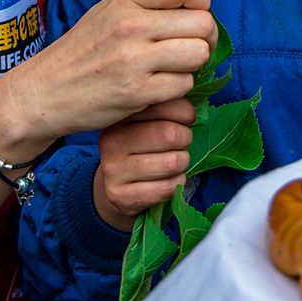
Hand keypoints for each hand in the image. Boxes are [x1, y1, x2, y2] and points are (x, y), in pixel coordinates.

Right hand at [0, 0, 215, 160]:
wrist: (45, 91)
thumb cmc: (82, 51)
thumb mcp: (108, 12)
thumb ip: (146, 3)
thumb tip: (194, 2)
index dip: (201, 1)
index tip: (194, 14)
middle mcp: (130, 25)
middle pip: (202, 23)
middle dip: (204, 38)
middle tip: (190, 48)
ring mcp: (134, 59)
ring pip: (199, 53)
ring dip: (193, 64)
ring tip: (174, 68)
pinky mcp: (137, 92)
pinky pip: (184, 85)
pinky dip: (178, 88)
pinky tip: (159, 87)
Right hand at [92, 99, 194, 228]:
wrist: (118, 189)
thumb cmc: (142, 150)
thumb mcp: (148, 123)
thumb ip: (167, 109)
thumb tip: (190, 111)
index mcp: (120, 115)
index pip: (162, 104)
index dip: (184, 112)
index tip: (185, 120)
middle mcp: (112, 140)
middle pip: (170, 135)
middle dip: (185, 140)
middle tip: (180, 144)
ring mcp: (113, 170)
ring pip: (172, 163)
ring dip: (182, 164)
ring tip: (174, 163)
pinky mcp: (121, 196)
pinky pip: (167, 188)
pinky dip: (177, 184)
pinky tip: (168, 181)